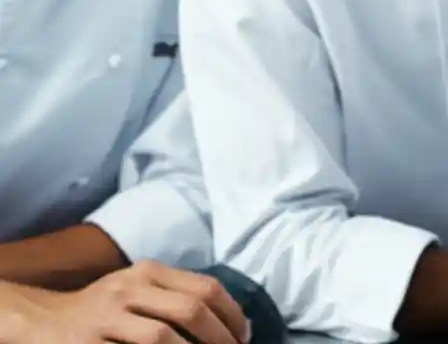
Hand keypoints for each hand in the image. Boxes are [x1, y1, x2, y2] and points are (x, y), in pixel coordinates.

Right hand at [14, 260, 249, 343]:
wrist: (42, 320)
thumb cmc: (105, 309)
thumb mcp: (139, 289)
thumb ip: (178, 296)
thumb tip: (234, 324)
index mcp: (148, 271)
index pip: (206, 288)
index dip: (233, 316)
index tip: (244, 337)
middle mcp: (127, 289)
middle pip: (190, 311)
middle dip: (219, 338)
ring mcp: (104, 318)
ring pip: (161, 338)